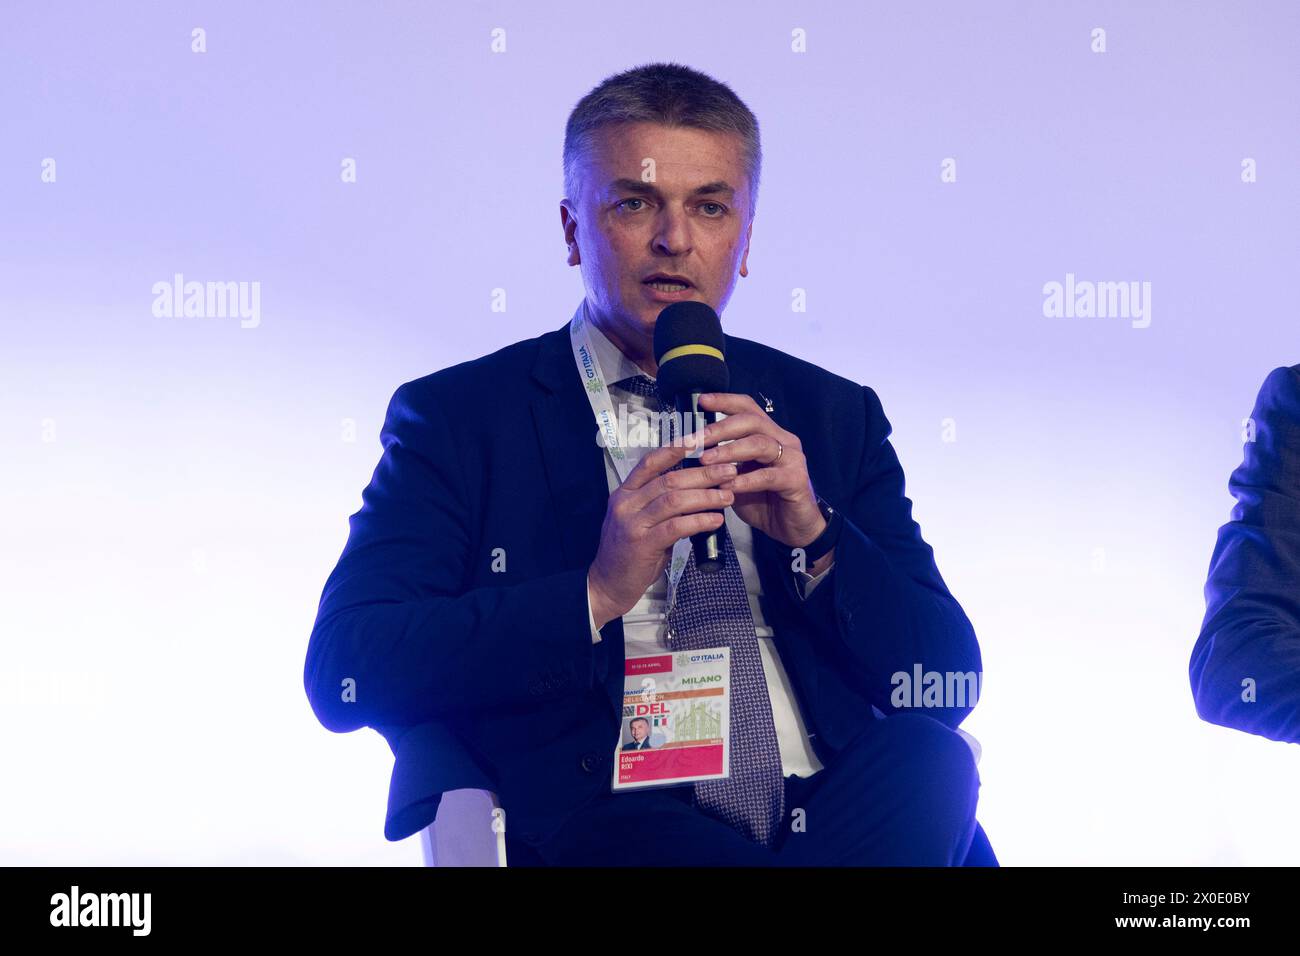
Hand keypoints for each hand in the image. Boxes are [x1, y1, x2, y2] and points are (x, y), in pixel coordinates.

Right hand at [587, 441, 739, 628]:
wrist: (608, 584)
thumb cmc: (629, 553)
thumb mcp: (640, 521)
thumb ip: (661, 505)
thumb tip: (696, 491)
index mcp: (625, 493)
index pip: (650, 463)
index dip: (675, 450)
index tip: (700, 441)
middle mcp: (626, 503)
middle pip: (669, 480)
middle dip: (703, 473)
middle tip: (729, 470)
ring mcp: (632, 523)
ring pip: (674, 500)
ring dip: (706, 496)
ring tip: (728, 495)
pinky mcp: (641, 544)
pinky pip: (676, 527)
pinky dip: (699, 521)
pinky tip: (716, 520)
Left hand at [686, 393, 828, 558]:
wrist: (793, 528)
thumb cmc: (765, 501)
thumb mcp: (737, 478)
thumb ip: (722, 463)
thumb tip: (692, 453)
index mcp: (769, 435)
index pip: (747, 409)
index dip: (725, 401)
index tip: (702, 401)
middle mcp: (783, 441)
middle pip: (752, 421)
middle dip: (720, 428)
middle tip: (697, 439)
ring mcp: (792, 459)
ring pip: (760, 444)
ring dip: (729, 451)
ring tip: (706, 461)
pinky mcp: (796, 480)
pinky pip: (768, 476)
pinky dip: (745, 480)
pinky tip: (728, 486)